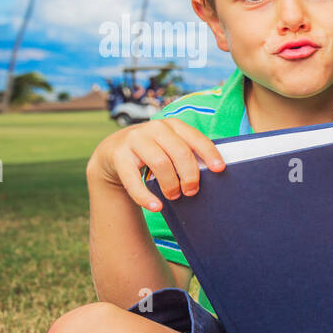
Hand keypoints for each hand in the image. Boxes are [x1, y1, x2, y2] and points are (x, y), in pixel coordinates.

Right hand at [88, 118, 224, 211]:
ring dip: (171, 184)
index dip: (209, 154)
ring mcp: (135, 139)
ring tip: (175, 196)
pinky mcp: (118, 155)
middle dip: (190, 175)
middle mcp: (154, 128)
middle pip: (180, 152)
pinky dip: (145, 196)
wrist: (113, 151)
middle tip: (192, 191)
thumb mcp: (170, 147)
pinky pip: (133, 179)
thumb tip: (214, 173)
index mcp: (173, 125)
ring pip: (160, 163)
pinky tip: (156, 207)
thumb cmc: (153, 152)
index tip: (219, 170)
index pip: (195, 138)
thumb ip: (187, 154)